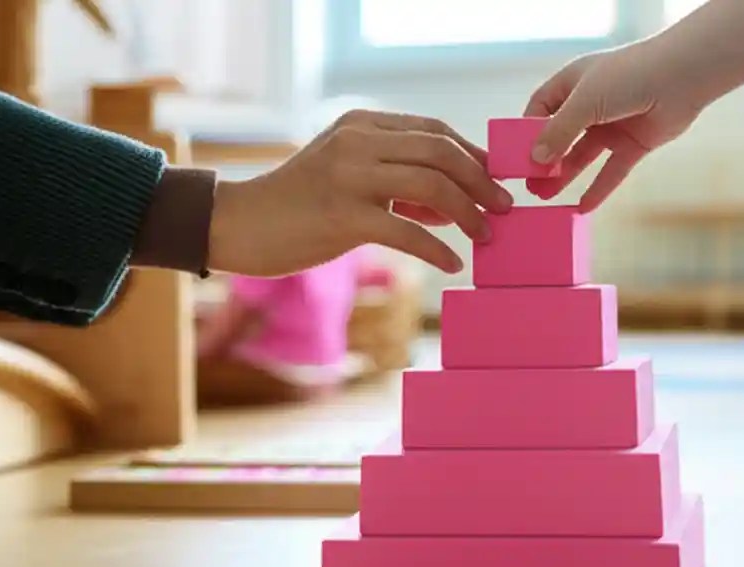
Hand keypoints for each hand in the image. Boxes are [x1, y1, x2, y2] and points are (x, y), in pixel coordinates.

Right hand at [208, 110, 512, 276]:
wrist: (239, 225)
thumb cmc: (298, 207)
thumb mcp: (347, 176)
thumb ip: (396, 181)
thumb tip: (453, 203)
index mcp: (362, 126)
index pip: (434, 131)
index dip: (473, 155)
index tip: (496, 181)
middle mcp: (358, 141)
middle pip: (442, 152)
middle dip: (481, 181)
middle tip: (503, 208)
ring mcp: (350, 176)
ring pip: (432, 185)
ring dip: (469, 212)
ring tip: (486, 235)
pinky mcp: (343, 215)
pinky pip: (408, 230)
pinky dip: (438, 249)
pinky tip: (452, 264)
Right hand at [524, 39, 706, 211]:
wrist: (681, 77)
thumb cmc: (629, 76)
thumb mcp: (585, 102)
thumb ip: (559, 131)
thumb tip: (536, 158)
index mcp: (573, 83)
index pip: (540, 108)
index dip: (528, 131)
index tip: (516, 156)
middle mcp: (591, 104)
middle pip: (560, 136)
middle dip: (544, 160)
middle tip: (528, 185)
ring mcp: (613, 125)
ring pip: (582, 155)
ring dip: (565, 176)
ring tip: (545, 197)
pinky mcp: (634, 144)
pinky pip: (611, 171)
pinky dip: (599, 189)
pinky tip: (583, 208)